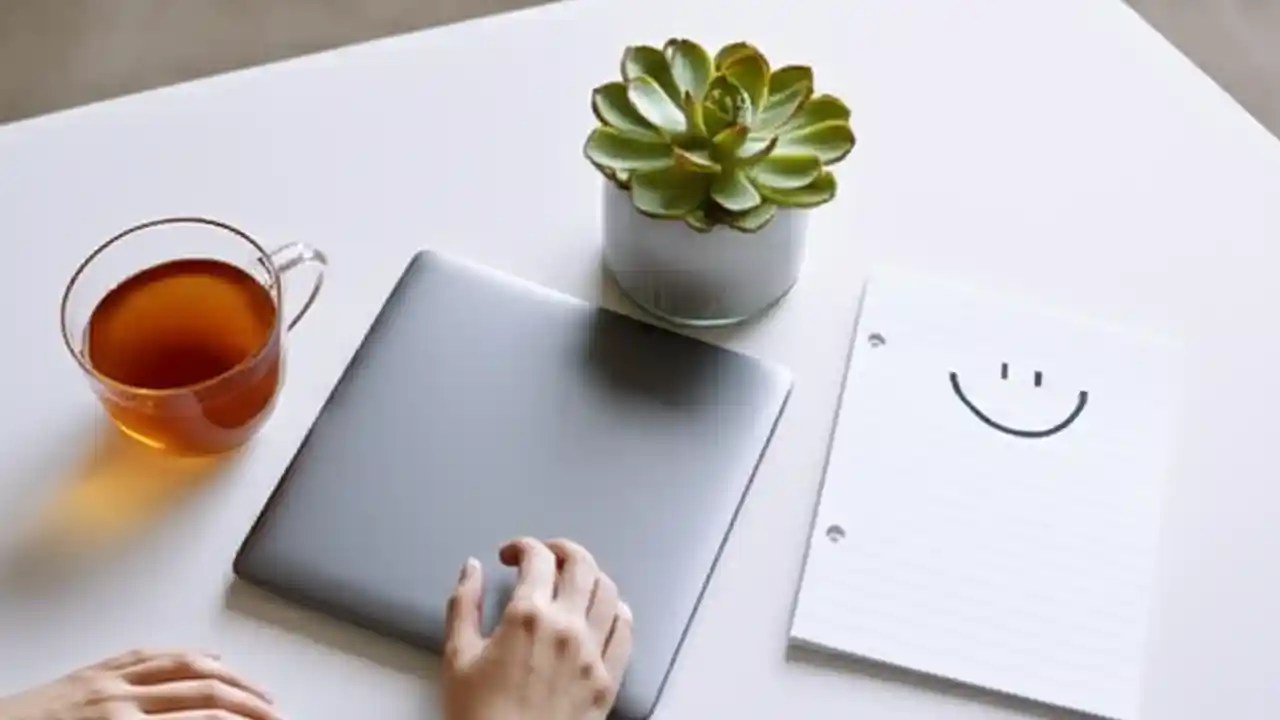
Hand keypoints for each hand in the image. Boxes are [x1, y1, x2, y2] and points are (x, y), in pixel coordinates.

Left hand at [0, 649, 277, 719]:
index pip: (204, 718)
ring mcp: (105, 680)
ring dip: (227, 674)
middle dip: (247, 700)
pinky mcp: (91, 672)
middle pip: (204, 688)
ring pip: (183, 663)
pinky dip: (184, 654)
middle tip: (274, 712)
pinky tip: (204, 657)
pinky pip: (148, 654)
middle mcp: (120, 698)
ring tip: (253, 687)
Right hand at [442, 538, 633, 719]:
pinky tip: (604, 611)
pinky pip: (625, 631)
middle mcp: (567, 628)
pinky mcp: (608, 679)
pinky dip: (617, 611)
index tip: (511, 554)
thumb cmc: (479, 717)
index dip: (523, 546)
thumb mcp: (456, 658)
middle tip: (547, 555)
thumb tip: (471, 569)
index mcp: (528, 617)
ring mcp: (593, 653)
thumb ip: (463, 605)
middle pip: (582, 565)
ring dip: (591, 575)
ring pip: (608, 592)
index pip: (538, 557)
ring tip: (574, 579)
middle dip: (563, 550)